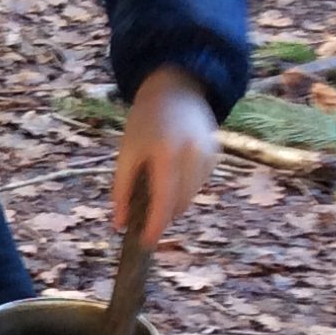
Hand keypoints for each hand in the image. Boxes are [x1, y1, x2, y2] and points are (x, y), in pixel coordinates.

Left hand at [113, 65, 217, 248]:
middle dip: (162, 215)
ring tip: (155, 188)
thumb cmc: (144, 122)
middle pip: (180, 203)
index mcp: (167, 153)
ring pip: (190, 196)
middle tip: (143, 219)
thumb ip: (122, 189)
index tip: (145, 243)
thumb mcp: (126, 152)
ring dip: (173, 202)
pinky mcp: (216, 155)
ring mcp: (209, 156)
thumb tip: (120, 224)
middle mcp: (194, 156)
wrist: (175, 91)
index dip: (155, 225)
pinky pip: (198, 184)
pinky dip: (184, 188)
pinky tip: (172, 173)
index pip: (164, 200)